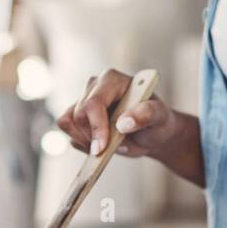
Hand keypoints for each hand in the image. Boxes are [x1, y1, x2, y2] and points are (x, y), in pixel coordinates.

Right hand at [56, 67, 182, 159]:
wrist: (151, 133)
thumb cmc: (156, 121)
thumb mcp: (160, 117)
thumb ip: (147, 115)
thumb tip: (124, 123)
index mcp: (113, 80)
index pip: (93, 102)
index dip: (96, 126)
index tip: (102, 147)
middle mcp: (94, 86)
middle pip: (78, 115)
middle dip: (92, 137)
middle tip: (111, 147)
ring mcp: (83, 100)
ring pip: (67, 122)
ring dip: (84, 140)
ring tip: (106, 145)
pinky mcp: (77, 115)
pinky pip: (68, 132)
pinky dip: (81, 143)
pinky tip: (100, 144)